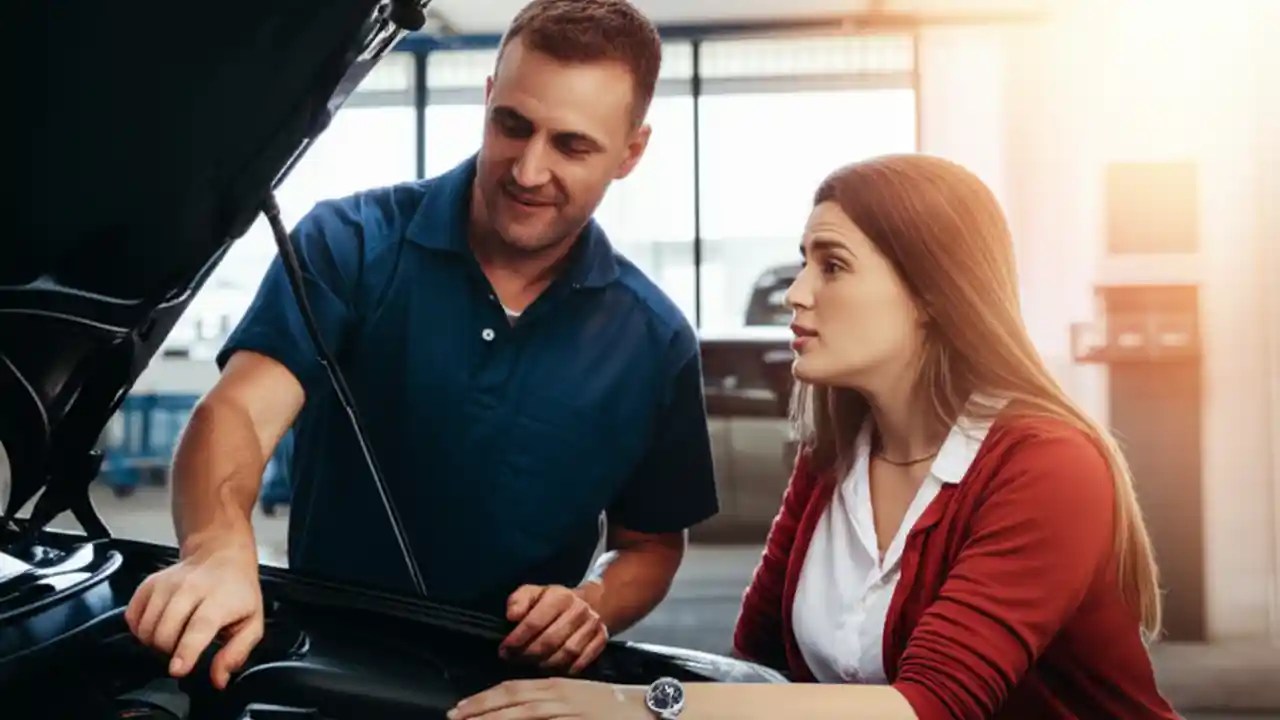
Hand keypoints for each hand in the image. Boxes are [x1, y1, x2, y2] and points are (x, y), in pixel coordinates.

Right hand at [124, 528, 262, 688]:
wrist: (221, 556)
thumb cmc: (237, 592)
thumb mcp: (251, 622)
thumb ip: (237, 653)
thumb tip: (219, 679)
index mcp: (220, 599)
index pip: (199, 626)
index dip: (186, 650)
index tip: (177, 669)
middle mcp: (191, 588)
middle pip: (166, 630)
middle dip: (169, 651)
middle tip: (182, 650)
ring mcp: (167, 583)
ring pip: (147, 626)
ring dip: (154, 643)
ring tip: (172, 639)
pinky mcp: (150, 583)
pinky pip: (132, 615)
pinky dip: (140, 630)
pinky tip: (156, 628)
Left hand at [448, 678, 647, 719]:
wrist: (649, 709)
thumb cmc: (613, 706)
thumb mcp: (578, 699)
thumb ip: (551, 704)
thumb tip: (524, 709)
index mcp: (557, 686)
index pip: (512, 689)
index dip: (485, 698)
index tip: (463, 707)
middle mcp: (558, 695)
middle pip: (510, 699)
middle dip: (479, 708)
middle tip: (454, 716)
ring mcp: (566, 712)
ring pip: (521, 714)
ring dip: (492, 719)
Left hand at [499, 584, 608, 673]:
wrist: (590, 603)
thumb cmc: (553, 601)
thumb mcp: (533, 592)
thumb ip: (518, 601)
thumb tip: (512, 616)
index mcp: (559, 596)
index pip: (535, 622)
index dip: (517, 639)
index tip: (504, 650)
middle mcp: (578, 610)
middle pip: (550, 641)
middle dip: (528, 654)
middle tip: (514, 660)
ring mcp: (592, 626)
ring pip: (566, 654)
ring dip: (545, 664)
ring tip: (532, 665)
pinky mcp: (602, 640)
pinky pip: (582, 662)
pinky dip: (565, 670)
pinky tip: (552, 670)